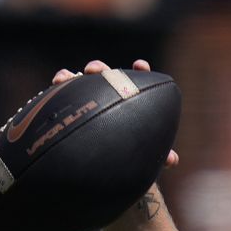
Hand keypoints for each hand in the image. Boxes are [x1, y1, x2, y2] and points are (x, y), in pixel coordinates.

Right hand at [52, 59, 179, 167]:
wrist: (100, 166)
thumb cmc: (127, 157)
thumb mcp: (142, 156)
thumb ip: (157, 155)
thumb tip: (172, 160)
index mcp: (131, 102)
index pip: (138, 82)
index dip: (141, 71)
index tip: (140, 65)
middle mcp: (109, 96)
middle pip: (107, 77)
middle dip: (101, 69)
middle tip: (95, 70)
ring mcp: (89, 98)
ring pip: (84, 80)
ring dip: (75, 75)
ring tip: (70, 76)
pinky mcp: (70, 105)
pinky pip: (64, 92)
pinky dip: (61, 83)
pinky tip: (58, 82)